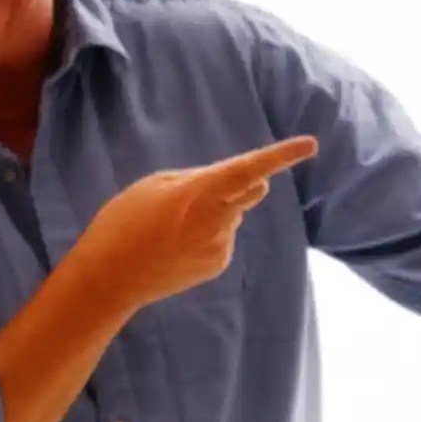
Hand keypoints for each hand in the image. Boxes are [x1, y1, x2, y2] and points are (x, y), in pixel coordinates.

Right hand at [74, 136, 318, 309]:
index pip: (250, 169)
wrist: (110, 277)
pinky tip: (178, 245)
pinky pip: (223, 237)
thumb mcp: (154, 185)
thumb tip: (233, 183)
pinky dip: (209, 235)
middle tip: (199, 192)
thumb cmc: (125, 222)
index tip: (310, 143)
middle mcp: (218, 219)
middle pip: (251, 189)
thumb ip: (198, 179)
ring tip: (172, 226)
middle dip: (241, 183)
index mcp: (200, 192)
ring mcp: (220, 245)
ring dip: (215, 212)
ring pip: (233, 215)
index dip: (282, 155)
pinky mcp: (218, 264)